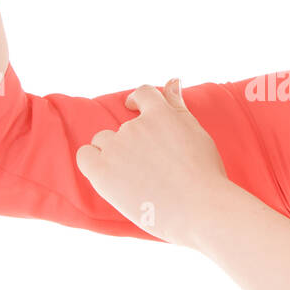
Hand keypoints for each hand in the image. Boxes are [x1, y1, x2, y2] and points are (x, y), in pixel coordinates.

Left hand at [74, 79, 229, 246]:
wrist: (200, 208)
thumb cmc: (204, 174)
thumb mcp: (195, 133)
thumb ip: (178, 106)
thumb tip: (172, 81)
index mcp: (161, 114)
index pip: (142, 94)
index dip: (136, 102)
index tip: (134, 109)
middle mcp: (136, 126)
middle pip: (122, 127)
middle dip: (130, 143)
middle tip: (148, 169)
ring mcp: (117, 147)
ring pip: (103, 142)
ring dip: (112, 154)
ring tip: (133, 178)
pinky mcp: (102, 171)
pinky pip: (85, 157)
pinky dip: (93, 163)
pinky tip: (110, 178)